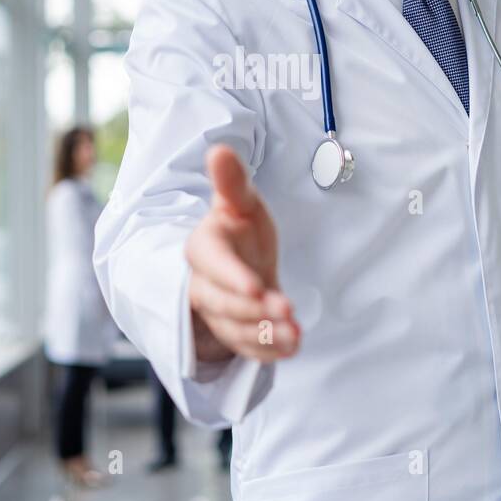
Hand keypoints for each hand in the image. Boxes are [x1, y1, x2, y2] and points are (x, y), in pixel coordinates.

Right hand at [185, 144, 297, 363]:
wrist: (241, 262)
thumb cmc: (240, 228)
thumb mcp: (239, 202)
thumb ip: (231, 181)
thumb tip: (219, 149)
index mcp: (204, 248)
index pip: (211, 263)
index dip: (231, 277)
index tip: (256, 286)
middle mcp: (205, 284)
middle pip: (222, 303)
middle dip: (253, 310)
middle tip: (287, 310)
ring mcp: (219, 313)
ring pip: (235, 329)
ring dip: (264, 334)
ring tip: (296, 334)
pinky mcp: (234, 333)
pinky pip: (246, 349)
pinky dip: (269, 351)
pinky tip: (292, 347)